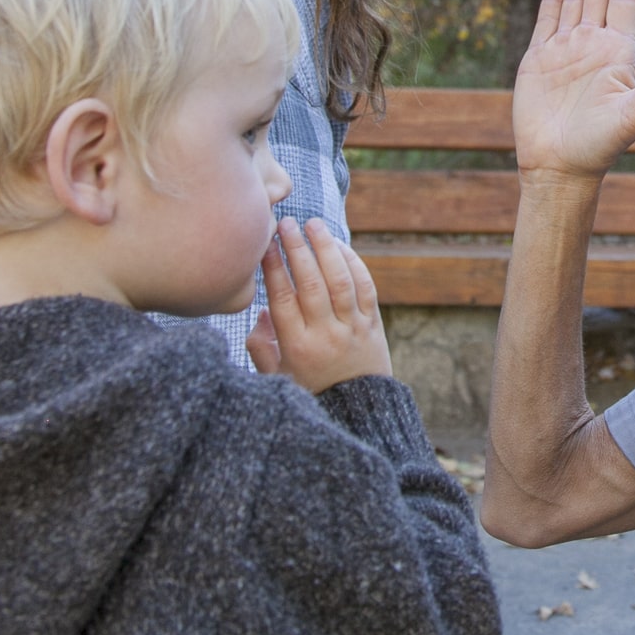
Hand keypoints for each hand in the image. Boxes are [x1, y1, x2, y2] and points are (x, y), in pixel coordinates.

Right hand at [247, 218, 391, 391]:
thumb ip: (260, 347)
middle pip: (310, 283)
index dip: (272, 268)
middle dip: (297, 249)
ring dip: (326, 248)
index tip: (264, 243)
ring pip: (340, 280)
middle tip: (286, 223)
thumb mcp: (275, 378)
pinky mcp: (373, 324)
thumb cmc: (311, 392)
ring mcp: (353, 327)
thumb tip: (261, 311)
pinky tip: (339, 246)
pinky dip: (353, 264)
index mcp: (297, 347)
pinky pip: (365, 287)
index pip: (282, 299)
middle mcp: (326, 335)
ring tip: (313, 225)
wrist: (359, 411)